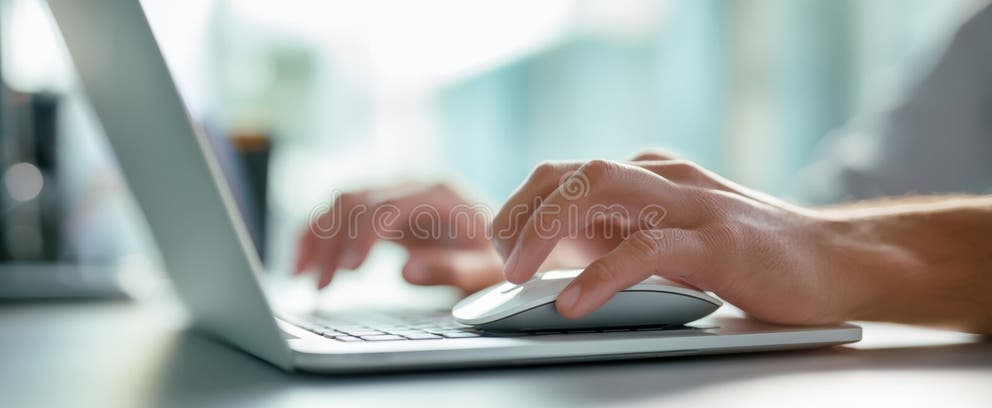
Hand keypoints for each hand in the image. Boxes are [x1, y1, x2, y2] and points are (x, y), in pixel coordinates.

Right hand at [295, 183, 502, 292]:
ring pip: (340, 203)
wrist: (503, 242)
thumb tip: (406, 270)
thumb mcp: (487, 270)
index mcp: (439, 193)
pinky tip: (304, 265)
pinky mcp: (380, 207)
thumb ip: (454, 270)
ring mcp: (393, 192)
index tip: (349, 271)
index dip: (363, 236)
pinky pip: (340, 215)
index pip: (387, 205)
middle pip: (356, 200)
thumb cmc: (497, 258)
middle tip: (322, 287)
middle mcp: (411, 184)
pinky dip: (317, 236)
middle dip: (333, 243)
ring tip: (304, 279)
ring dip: (316, 238)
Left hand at [491, 151, 861, 325]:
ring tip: (516, 273)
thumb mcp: (674, 237)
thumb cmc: (752, 255)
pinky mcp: (718, 242)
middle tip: (499, 258)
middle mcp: (664, 179)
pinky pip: (646, 250)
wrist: (838, 260)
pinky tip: (574, 302)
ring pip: (598, 190)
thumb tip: (557, 259)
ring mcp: (691, 205)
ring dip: (546, 229)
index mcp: (650, 177)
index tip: (498, 243)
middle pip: (572, 172)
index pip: (566, 173)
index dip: (522, 203)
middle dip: (523, 210)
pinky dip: (602, 274)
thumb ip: (624, 235)